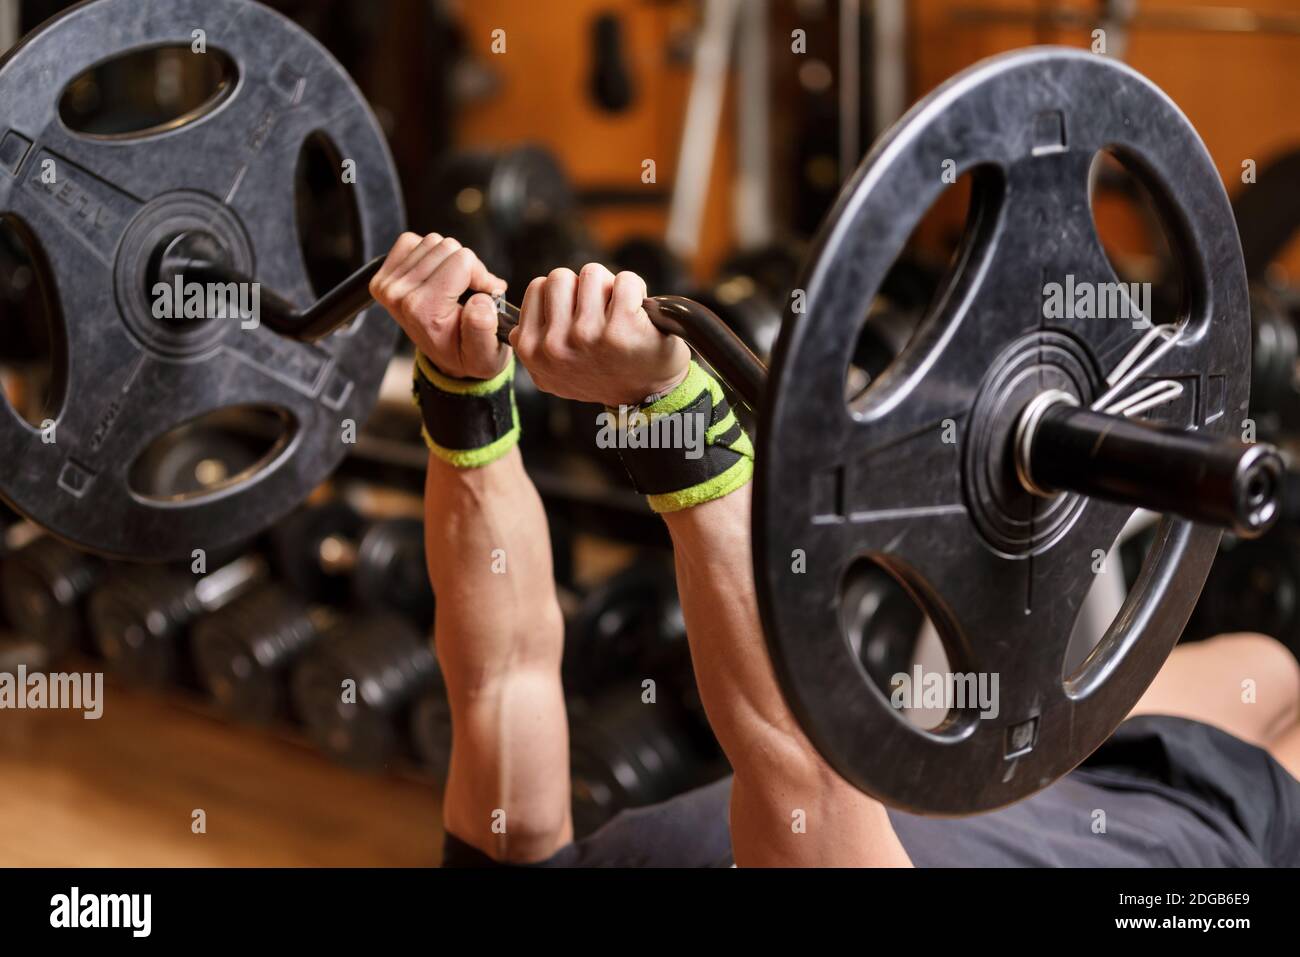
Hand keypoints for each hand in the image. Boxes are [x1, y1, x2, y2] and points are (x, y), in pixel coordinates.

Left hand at [369, 232, 508, 378]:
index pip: (461, 261)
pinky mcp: (385, 275)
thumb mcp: (485, 354)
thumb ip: (483, 329)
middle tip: (471, 291)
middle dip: (466, 266)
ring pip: (432, 242)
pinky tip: (437, 277)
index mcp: (422, 310)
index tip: (485, 294)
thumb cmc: (467, 355)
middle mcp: (398, 294)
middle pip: (447, 246)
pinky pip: (413, 242)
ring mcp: (388, 284)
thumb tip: (481, 301)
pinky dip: (430, 255)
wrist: (447, 362)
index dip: (481, 274)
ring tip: (455, 287)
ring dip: (449, 260)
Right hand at [509, 264, 689, 406]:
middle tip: (599, 313)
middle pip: (560, 276)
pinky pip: (626, 280)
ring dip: (609, 288)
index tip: (577, 316)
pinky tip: (638, 315)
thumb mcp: (554, 370)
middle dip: (582, 288)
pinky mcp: (621, 328)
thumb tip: (519, 322)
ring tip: (618, 315)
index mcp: (532, 351)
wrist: (649, 395)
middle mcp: (555, 345)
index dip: (562, 296)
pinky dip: (636, 290)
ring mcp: (587, 335)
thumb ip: (534, 344)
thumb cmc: (603, 374)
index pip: (537, 288)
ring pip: (592, 274)